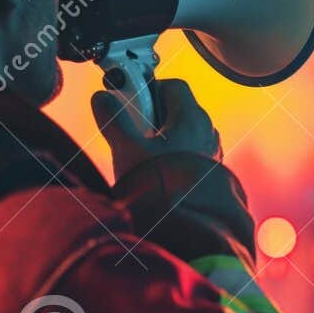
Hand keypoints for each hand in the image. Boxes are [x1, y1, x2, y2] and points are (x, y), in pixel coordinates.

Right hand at [92, 77, 221, 180]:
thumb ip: (113, 119)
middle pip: (178, 111)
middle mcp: (207, 132)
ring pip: (185, 135)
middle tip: (133, 132)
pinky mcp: (210, 176)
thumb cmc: (161, 183)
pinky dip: (174, 159)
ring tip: (143, 159)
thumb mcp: (127, 148)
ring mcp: (211, 155)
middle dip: (154, 117)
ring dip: (163, 141)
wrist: (189, 226)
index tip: (132, 99)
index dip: (150, 88)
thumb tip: (102, 99)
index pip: (173, 86)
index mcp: (191, 118)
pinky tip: (158, 176)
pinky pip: (191, 157)